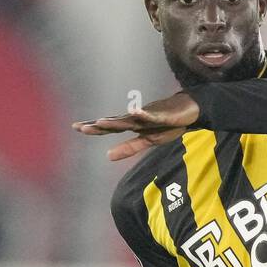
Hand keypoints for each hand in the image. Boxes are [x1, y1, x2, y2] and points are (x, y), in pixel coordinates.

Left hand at [72, 92, 200, 160]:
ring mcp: (148, 114)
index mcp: (132, 125)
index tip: (76, 127)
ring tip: (101, 122)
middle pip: (114, 123)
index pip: (109, 128)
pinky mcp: (162, 114)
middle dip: (98, 126)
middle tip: (80, 128)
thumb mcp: (148, 141)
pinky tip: (136, 111)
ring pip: (129, 119)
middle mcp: (136, 118)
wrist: (190, 109)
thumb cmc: (168, 124)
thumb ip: (128, 148)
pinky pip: (152, 115)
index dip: (93, 128)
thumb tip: (107, 156)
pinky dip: (143, 114)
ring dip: (115, 121)